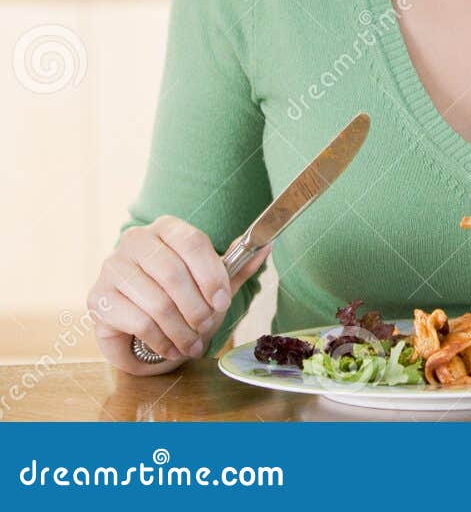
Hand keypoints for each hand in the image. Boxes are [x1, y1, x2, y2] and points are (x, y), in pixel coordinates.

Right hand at [89, 216, 268, 375]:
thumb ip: (236, 265)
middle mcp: (135, 240)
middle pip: (174, 275)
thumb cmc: (177, 295)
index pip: (193, 243)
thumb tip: (267, 245)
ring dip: (182, 331)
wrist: (134, 320)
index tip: (223, 302)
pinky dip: (161, 341)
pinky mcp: (97, 298)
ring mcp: (112, 267)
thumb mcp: (209, 280)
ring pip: (157, 302)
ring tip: (193, 344)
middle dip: (198, 309)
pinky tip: (171, 348)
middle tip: (208, 329)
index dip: (212, 275)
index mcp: (166, 228)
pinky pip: (138, 322)